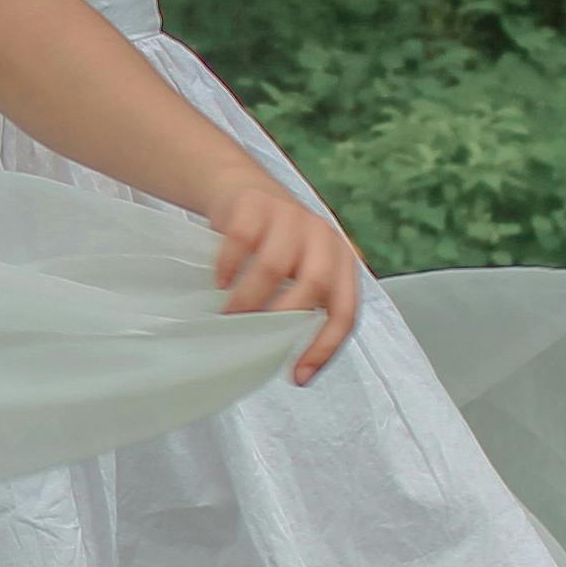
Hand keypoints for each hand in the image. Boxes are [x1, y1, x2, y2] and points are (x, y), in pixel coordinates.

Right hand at [206, 175, 363, 380]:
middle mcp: (323, 237)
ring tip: (229, 313)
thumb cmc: (272, 244)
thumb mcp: (298, 271)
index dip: (325, 348)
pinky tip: (220, 280)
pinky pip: (241, 240)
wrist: (242, 189)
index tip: (298, 376)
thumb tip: (286, 358)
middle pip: (315, 285)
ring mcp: (290, 216)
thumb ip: (302, 304)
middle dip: (283, 317)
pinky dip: (228, 267)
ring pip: (274, 265)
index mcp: (341, 261)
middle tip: (255, 335)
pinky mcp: (256, 203)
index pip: (345, 311)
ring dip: (248, 299)